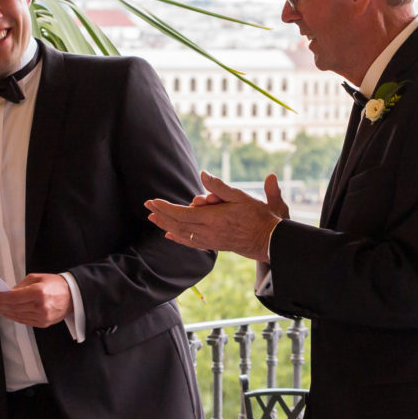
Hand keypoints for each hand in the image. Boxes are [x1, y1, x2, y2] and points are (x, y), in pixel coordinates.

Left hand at [0, 273, 73, 327]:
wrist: (73, 296)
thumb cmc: (56, 285)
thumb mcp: (37, 278)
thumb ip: (20, 286)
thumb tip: (7, 293)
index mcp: (38, 292)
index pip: (12, 298)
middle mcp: (40, 306)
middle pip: (12, 308)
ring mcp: (42, 317)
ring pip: (16, 316)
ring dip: (4, 311)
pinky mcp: (43, 323)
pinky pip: (24, 321)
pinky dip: (14, 316)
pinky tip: (7, 312)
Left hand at [145, 172, 285, 261]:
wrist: (270, 241)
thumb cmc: (259, 216)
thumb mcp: (241, 196)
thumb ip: (220, 186)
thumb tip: (203, 173)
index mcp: (214, 218)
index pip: (182, 213)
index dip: (165, 208)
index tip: (152, 201)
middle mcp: (209, 232)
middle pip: (178, 224)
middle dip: (161, 215)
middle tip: (147, 207)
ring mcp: (210, 240)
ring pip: (182, 234)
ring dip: (166, 226)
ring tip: (154, 219)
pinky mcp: (215, 245)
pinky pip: (192, 243)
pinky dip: (179, 239)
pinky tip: (170, 236)